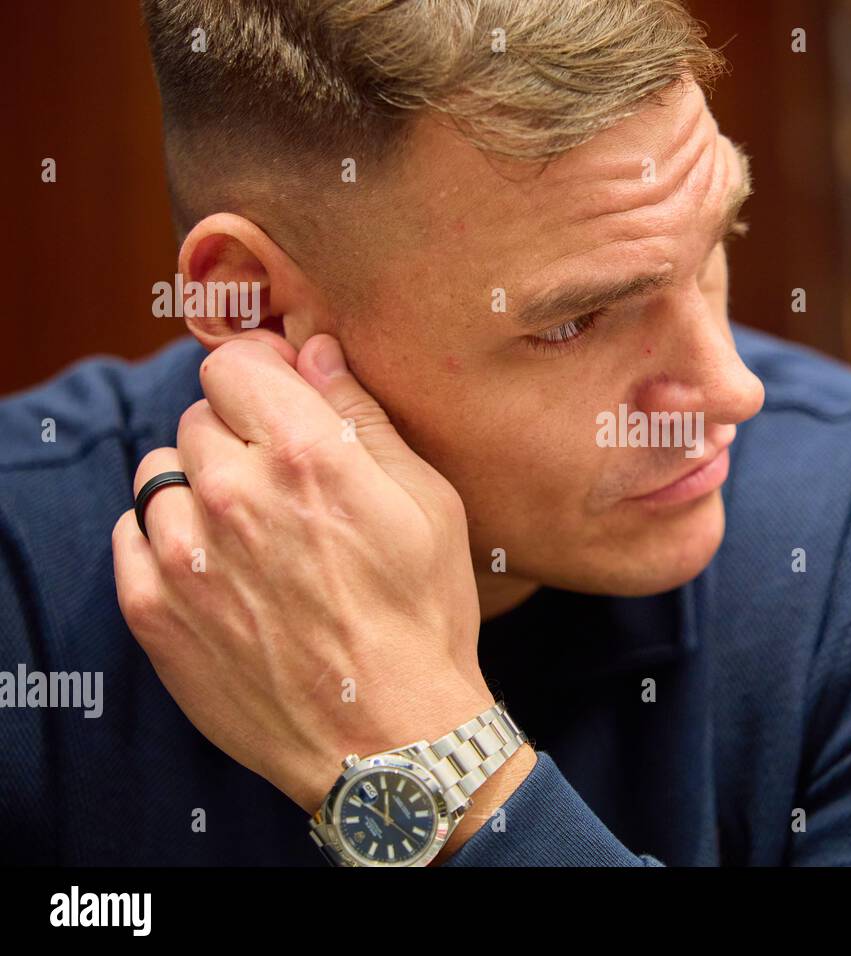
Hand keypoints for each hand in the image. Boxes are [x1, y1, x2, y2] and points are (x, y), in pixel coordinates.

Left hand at [112, 332, 504, 813]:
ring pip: (159, 473)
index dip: (259, 372)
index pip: (234, 364)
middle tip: (281, 480)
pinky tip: (212, 566)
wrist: (387, 737)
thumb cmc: (423, 617)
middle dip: (237, 433)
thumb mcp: (429, 504)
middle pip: (198, 417)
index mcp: (308, 457)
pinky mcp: (154, 611)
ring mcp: (186, 556)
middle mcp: (235, 495)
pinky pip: (131, 535)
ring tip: (244, 528)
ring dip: (196, 485)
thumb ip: (364, 417)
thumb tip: (315, 351)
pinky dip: (163, 539)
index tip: (279, 394)